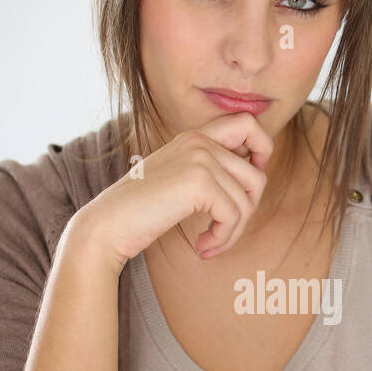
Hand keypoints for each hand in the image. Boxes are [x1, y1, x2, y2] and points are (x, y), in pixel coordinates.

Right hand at [72, 111, 273, 272]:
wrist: (108, 224)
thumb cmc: (142, 210)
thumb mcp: (180, 179)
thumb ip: (211, 170)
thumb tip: (256, 175)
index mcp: (195, 136)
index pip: (249, 123)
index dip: (263, 149)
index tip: (249, 181)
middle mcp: (199, 141)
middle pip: (256, 175)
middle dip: (247, 211)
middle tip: (224, 231)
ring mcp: (200, 159)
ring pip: (247, 201)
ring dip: (232, 232)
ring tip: (210, 244)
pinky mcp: (199, 183)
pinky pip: (233, 216)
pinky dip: (223, 239)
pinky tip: (203, 247)